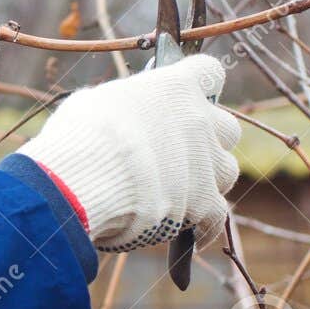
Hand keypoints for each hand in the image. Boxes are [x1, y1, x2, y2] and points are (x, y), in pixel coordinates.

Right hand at [15, 55, 241, 252]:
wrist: (89, 176)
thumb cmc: (83, 133)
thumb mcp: (96, 103)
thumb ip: (123, 107)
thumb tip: (119, 115)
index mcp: (176, 86)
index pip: (208, 72)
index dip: (201, 86)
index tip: (188, 95)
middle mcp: (200, 120)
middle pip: (227, 128)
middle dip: (209, 140)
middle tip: (181, 152)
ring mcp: (206, 162)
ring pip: (226, 171)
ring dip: (207, 180)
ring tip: (180, 193)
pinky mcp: (203, 202)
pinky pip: (216, 216)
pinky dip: (205, 227)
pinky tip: (195, 236)